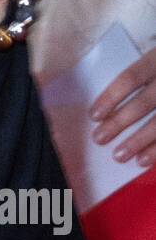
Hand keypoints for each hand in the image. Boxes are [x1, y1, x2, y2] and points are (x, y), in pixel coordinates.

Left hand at [90, 50, 155, 166]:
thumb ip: (140, 78)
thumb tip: (107, 109)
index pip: (132, 78)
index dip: (111, 96)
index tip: (94, 115)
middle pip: (145, 102)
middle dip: (120, 122)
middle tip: (99, 138)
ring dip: (140, 141)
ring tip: (119, 156)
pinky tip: (146, 161)